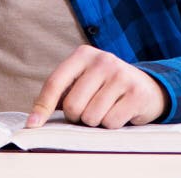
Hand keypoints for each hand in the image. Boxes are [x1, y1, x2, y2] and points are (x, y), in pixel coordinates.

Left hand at [26, 45, 167, 128]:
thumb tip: (35, 118)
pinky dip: (112, 124)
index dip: (43, 106)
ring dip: (96, 121)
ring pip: (92, 117)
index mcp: (83, 54)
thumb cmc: (105, 87)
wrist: (147, 87)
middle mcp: (101, 60)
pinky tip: (120, 111)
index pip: (55, 82)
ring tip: (107, 108)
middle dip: (78, 116)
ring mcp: (120, 74)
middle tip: (89, 109)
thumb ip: (62, 94)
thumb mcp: (84, 80)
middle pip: (73, 106)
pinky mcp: (136, 92)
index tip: (33, 125)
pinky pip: (111, 123)